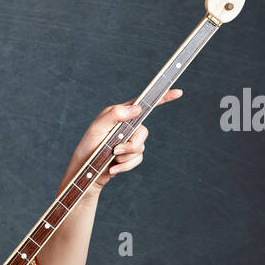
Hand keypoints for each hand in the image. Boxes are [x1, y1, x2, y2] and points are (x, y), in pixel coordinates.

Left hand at [59, 90, 182, 194]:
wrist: (86, 172)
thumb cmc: (88, 147)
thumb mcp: (98, 128)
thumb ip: (116, 114)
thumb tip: (138, 107)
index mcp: (120, 114)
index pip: (144, 103)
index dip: (162, 98)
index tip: (179, 93)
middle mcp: (129, 125)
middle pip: (143, 132)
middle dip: (130, 145)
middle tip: (114, 150)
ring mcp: (131, 140)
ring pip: (140, 148)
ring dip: (124, 157)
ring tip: (110, 158)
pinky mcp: (131, 155)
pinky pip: (137, 160)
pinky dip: (124, 166)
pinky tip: (112, 168)